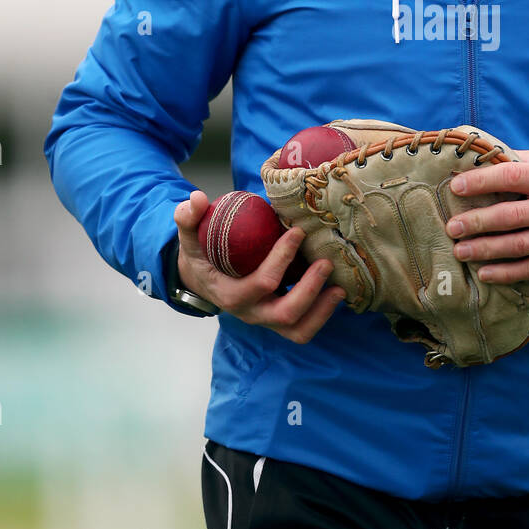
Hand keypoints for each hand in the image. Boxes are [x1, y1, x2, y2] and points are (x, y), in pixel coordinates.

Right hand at [173, 190, 344, 344]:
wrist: (202, 279)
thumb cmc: (202, 254)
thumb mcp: (190, 236)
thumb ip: (189, 217)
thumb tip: (197, 198)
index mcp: (229, 294)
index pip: (260, 283)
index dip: (281, 259)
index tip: (297, 232)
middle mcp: (250, 313)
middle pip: (285, 313)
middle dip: (309, 289)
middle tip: (326, 262)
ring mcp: (266, 320)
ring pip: (298, 329)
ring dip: (322, 310)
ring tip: (339, 288)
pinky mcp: (279, 321)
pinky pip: (303, 329)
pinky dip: (322, 315)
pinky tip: (336, 293)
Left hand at [446, 151, 528, 283]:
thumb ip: (520, 163)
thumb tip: (478, 158)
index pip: (512, 176)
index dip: (481, 182)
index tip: (455, 187)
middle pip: (512, 215)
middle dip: (477, 222)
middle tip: (453, 228)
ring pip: (519, 246)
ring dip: (486, 250)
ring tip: (461, 251)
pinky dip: (506, 273)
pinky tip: (484, 272)